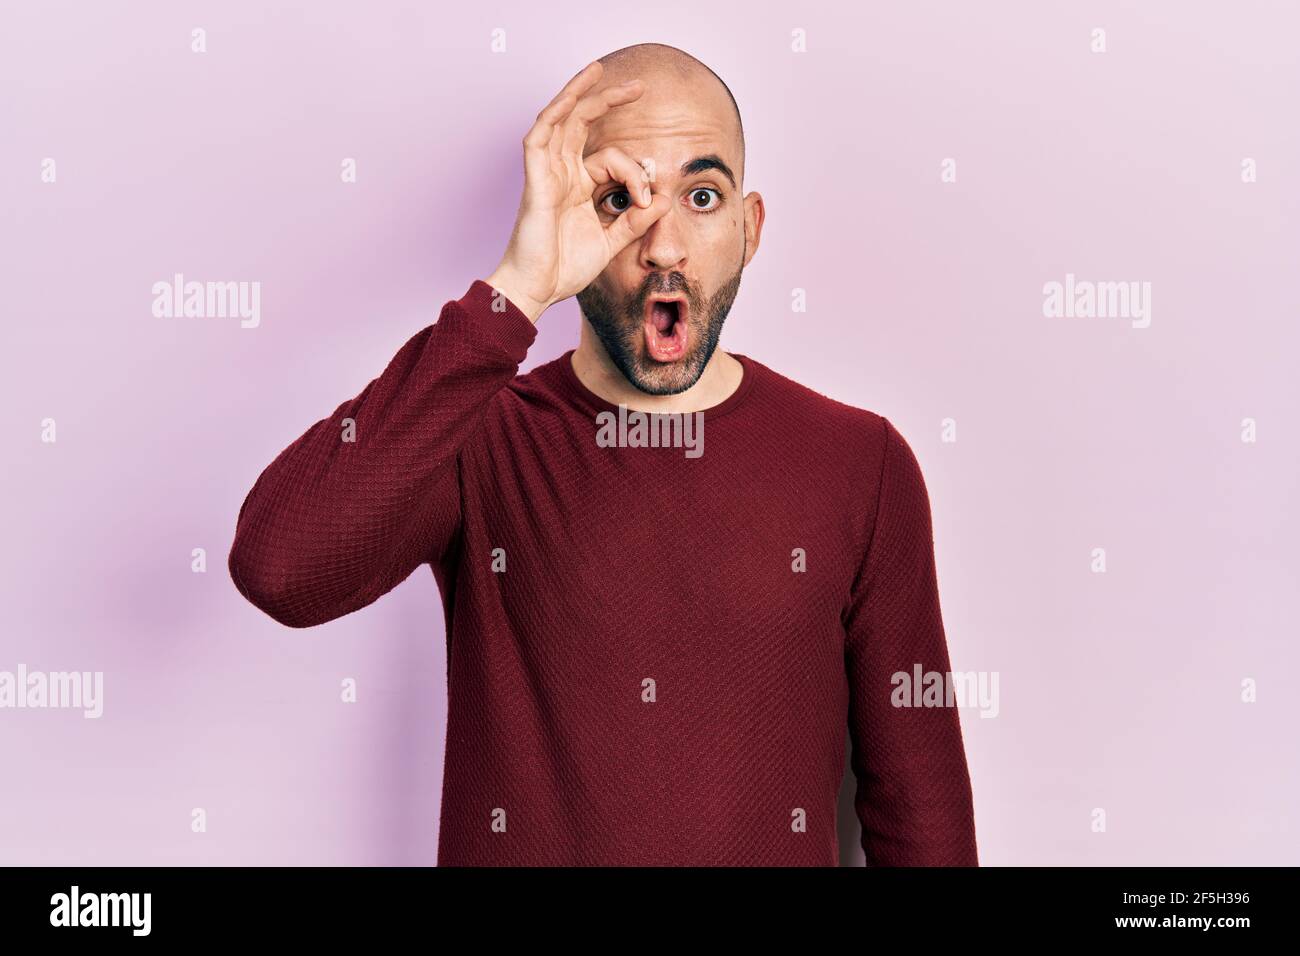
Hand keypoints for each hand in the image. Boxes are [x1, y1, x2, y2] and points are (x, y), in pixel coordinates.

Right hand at [486, 60, 670, 321]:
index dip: (634, 173)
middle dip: (607, 100)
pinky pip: (539, 138)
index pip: (611, 160)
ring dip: (578, 94)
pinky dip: (554, 115)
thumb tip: (663, 198)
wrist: (537, 290)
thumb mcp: (611, 243)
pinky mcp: (535, 182)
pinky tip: (570, 98)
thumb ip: (635, 222)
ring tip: (598, 71)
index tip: (646, 200)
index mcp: (578, 188)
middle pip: (582, 124)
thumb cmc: (564, 270)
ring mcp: (546, 175)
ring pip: (560, 121)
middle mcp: (561, 175)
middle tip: (637, 86)